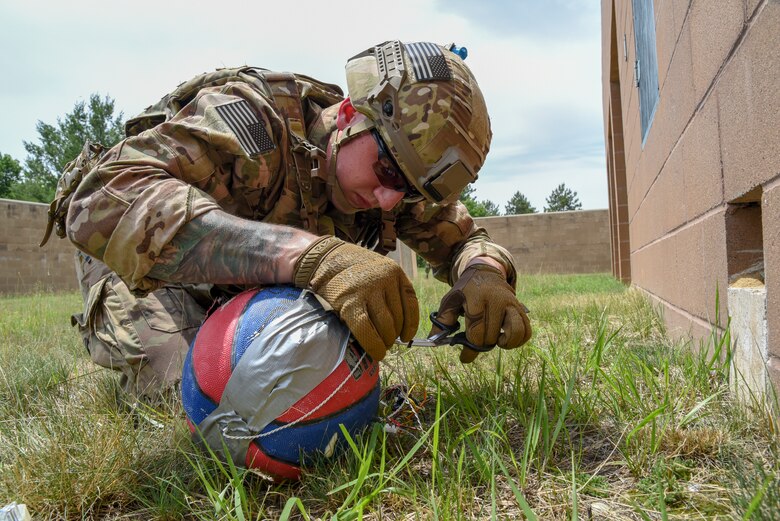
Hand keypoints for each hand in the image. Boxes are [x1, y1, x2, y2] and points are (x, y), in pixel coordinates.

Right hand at [293, 236, 418, 359]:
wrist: (324, 258)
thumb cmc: (352, 269)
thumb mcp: (378, 271)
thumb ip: (389, 291)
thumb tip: (397, 327)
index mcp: (394, 272)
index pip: (411, 304)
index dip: (411, 325)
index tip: (406, 336)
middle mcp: (384, 280)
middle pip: (398, 318)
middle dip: (394, 335)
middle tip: (387, 343)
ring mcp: (367, 291)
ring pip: (385, 326)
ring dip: (385, 342)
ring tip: (381, 346)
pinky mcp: (350, 303)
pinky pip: (366, 331)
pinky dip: (373, 345)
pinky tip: (376, 352)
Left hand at [431, 264, 530, 362]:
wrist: (484, 272)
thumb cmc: (464, 291)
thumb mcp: (450, 301)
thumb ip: (442, 321)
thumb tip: (432, 342)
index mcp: (476, 298)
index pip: (475, 333)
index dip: (469, 350)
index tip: (464, 357)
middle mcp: (496, 300)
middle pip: (491, 337)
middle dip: (481, 344)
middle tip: (475, 338)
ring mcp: (511, 303)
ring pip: (514, 333)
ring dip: (504, 343)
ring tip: (495, 339)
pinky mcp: (521, 308)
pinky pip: (526, 331)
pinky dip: (518, 340)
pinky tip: (505, 337)